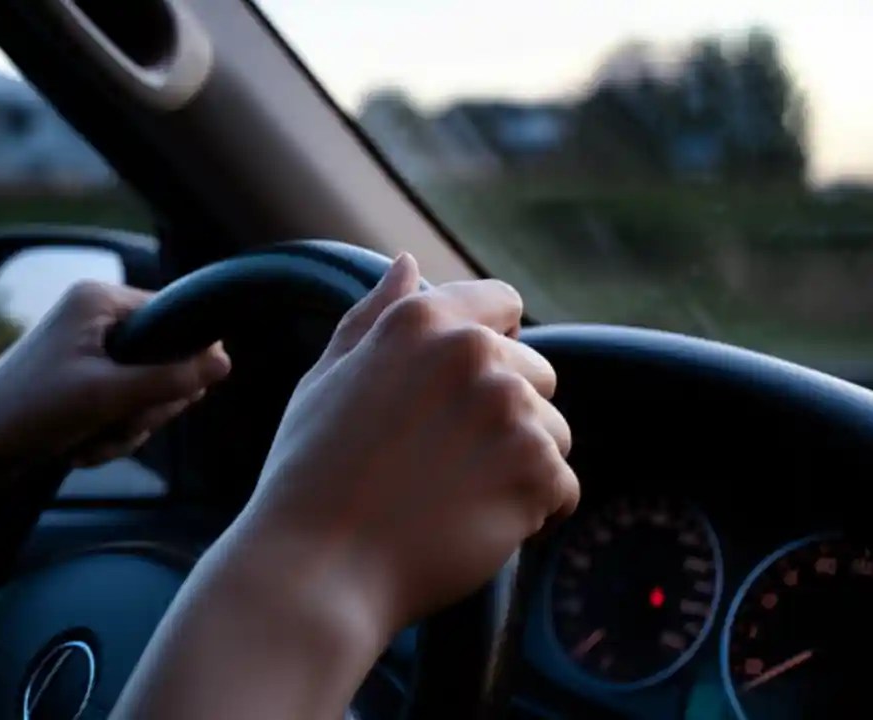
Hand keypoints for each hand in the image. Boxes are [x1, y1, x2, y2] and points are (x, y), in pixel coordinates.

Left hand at [0, 281, 230, 472]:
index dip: (182, 361)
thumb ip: (171, 379)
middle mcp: (94, 319)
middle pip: (165, 361)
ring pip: (146, 394)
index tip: (168, 397)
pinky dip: (107, 436)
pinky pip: (122, 411)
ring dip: (125, 428)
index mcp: (98, 300)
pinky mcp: (80, 386)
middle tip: (115, 422)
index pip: (174, 317)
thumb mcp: (107, 397)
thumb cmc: (28, 412)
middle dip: (146, 406)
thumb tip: (225, 361)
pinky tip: (78, 448)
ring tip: (89, 439)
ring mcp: (87, 354)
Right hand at [232, 253, 577, 638]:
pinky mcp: (537, 471)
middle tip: (440, 462)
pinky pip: (562, 487)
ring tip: (453, 496)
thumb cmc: (310, 474)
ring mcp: (511, 411)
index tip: (460, 394)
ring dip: (519, 465)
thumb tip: (407, 263)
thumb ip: (372, 316)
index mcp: (421, 320)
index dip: (492, 346)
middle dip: (504, 415)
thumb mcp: (326, 379)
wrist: (318, 566)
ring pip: (553, 432)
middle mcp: (473, 353)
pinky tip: (474, 525)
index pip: (503, 303)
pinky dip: (532, 513)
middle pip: (536, 372)